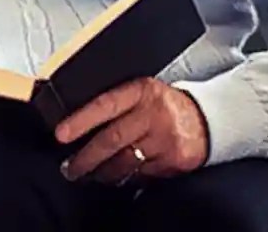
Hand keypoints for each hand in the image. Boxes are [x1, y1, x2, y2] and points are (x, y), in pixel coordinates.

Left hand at [56, 77, 208, 183]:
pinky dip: (126, 177)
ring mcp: (165, 140)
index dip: (80, 121)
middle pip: (112, 140)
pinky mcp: (175, 161)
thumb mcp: (141, 91)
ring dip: (102, 173)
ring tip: (88, 175)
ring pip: (125, 162)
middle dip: (86, 158)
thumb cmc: (163, 104)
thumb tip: (75, 120)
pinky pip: (142, 174)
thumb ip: (115, 102)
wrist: (206, 118)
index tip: (61, 135)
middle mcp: (153, 115)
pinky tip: (117, 176)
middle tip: (69, 168)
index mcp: (141, 92)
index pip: (105, 105)